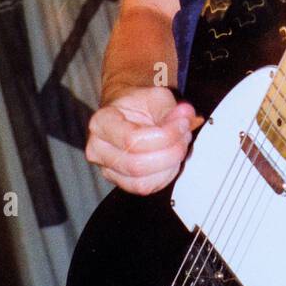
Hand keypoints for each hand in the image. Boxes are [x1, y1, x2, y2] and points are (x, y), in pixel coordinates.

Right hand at [85, 86, 202, 195]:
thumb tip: (187, 115)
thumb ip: (171, 108)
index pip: (132, 139)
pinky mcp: (121, 182)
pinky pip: (147, 188)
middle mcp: (98, 149)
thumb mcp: (155, 97)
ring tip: (180, 144)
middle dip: (170, 151)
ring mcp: (107, 169)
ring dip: (170, 165)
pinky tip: (171, 158)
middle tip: (185, 134)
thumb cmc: (138, 104)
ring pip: (142, 182)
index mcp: (101, 122)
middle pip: (137, 165)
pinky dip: (166, 175)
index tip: (183, 123)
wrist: (129, 112)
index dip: (165, 135)